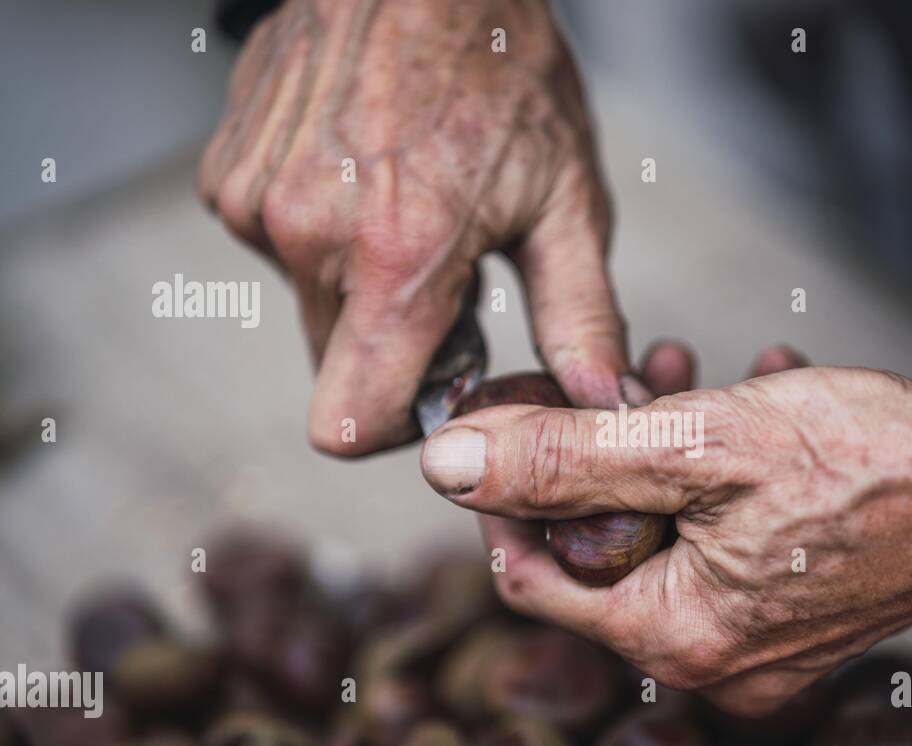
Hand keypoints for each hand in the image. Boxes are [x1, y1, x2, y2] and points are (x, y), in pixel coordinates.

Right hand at [199, 0, 633, 454]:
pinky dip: (323, 233)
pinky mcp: (226, 176)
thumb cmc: (503, 66)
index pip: (350, 422)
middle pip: (335, 367)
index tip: (440, 386)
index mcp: (394, 257)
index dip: (398, 425)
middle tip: (449, 276)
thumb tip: (599, 404)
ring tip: (412, 206)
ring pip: (310, 304)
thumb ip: (580, 316)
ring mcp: (254, 202)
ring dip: (359, 284)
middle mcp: (306, 236)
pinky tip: (368, 175)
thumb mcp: (567, 199)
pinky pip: (277, 248)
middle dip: (393, 345)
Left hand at [419, 352, 911, 715]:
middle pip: (601, 556)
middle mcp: (717, 664)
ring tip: (684, 369)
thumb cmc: (875, 455)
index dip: (507, 494)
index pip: (530, 578)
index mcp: (679, 638)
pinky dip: (717, 476)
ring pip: (664, 539)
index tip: (516, 416)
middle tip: (618, 377)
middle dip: (599, 456)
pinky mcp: (798, 616)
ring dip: (660, 452)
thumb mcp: (699, 441)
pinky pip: (722, 545)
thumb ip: (566, 458)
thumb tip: (450, 464)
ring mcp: (762, 646)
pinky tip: (745, 400)